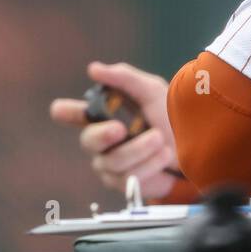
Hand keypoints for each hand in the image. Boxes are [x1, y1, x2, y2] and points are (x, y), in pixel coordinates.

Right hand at [49, 60, 180, 200]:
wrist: (192, 146)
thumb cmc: (167, 115)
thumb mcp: (150, 90)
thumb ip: (124, 77)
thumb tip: (93, 69)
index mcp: (103, 114)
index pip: (74, 113)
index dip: (65, 112)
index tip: (59, 109)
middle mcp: (101, 139)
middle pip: (88, 141)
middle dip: (104, 135)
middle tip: (121, 129)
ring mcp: (109, 163)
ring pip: (113, 161)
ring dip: (141, 149)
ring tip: (161, 140)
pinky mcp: (123, 183)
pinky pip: (129, 177)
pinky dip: (150, 164)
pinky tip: (164, 155)